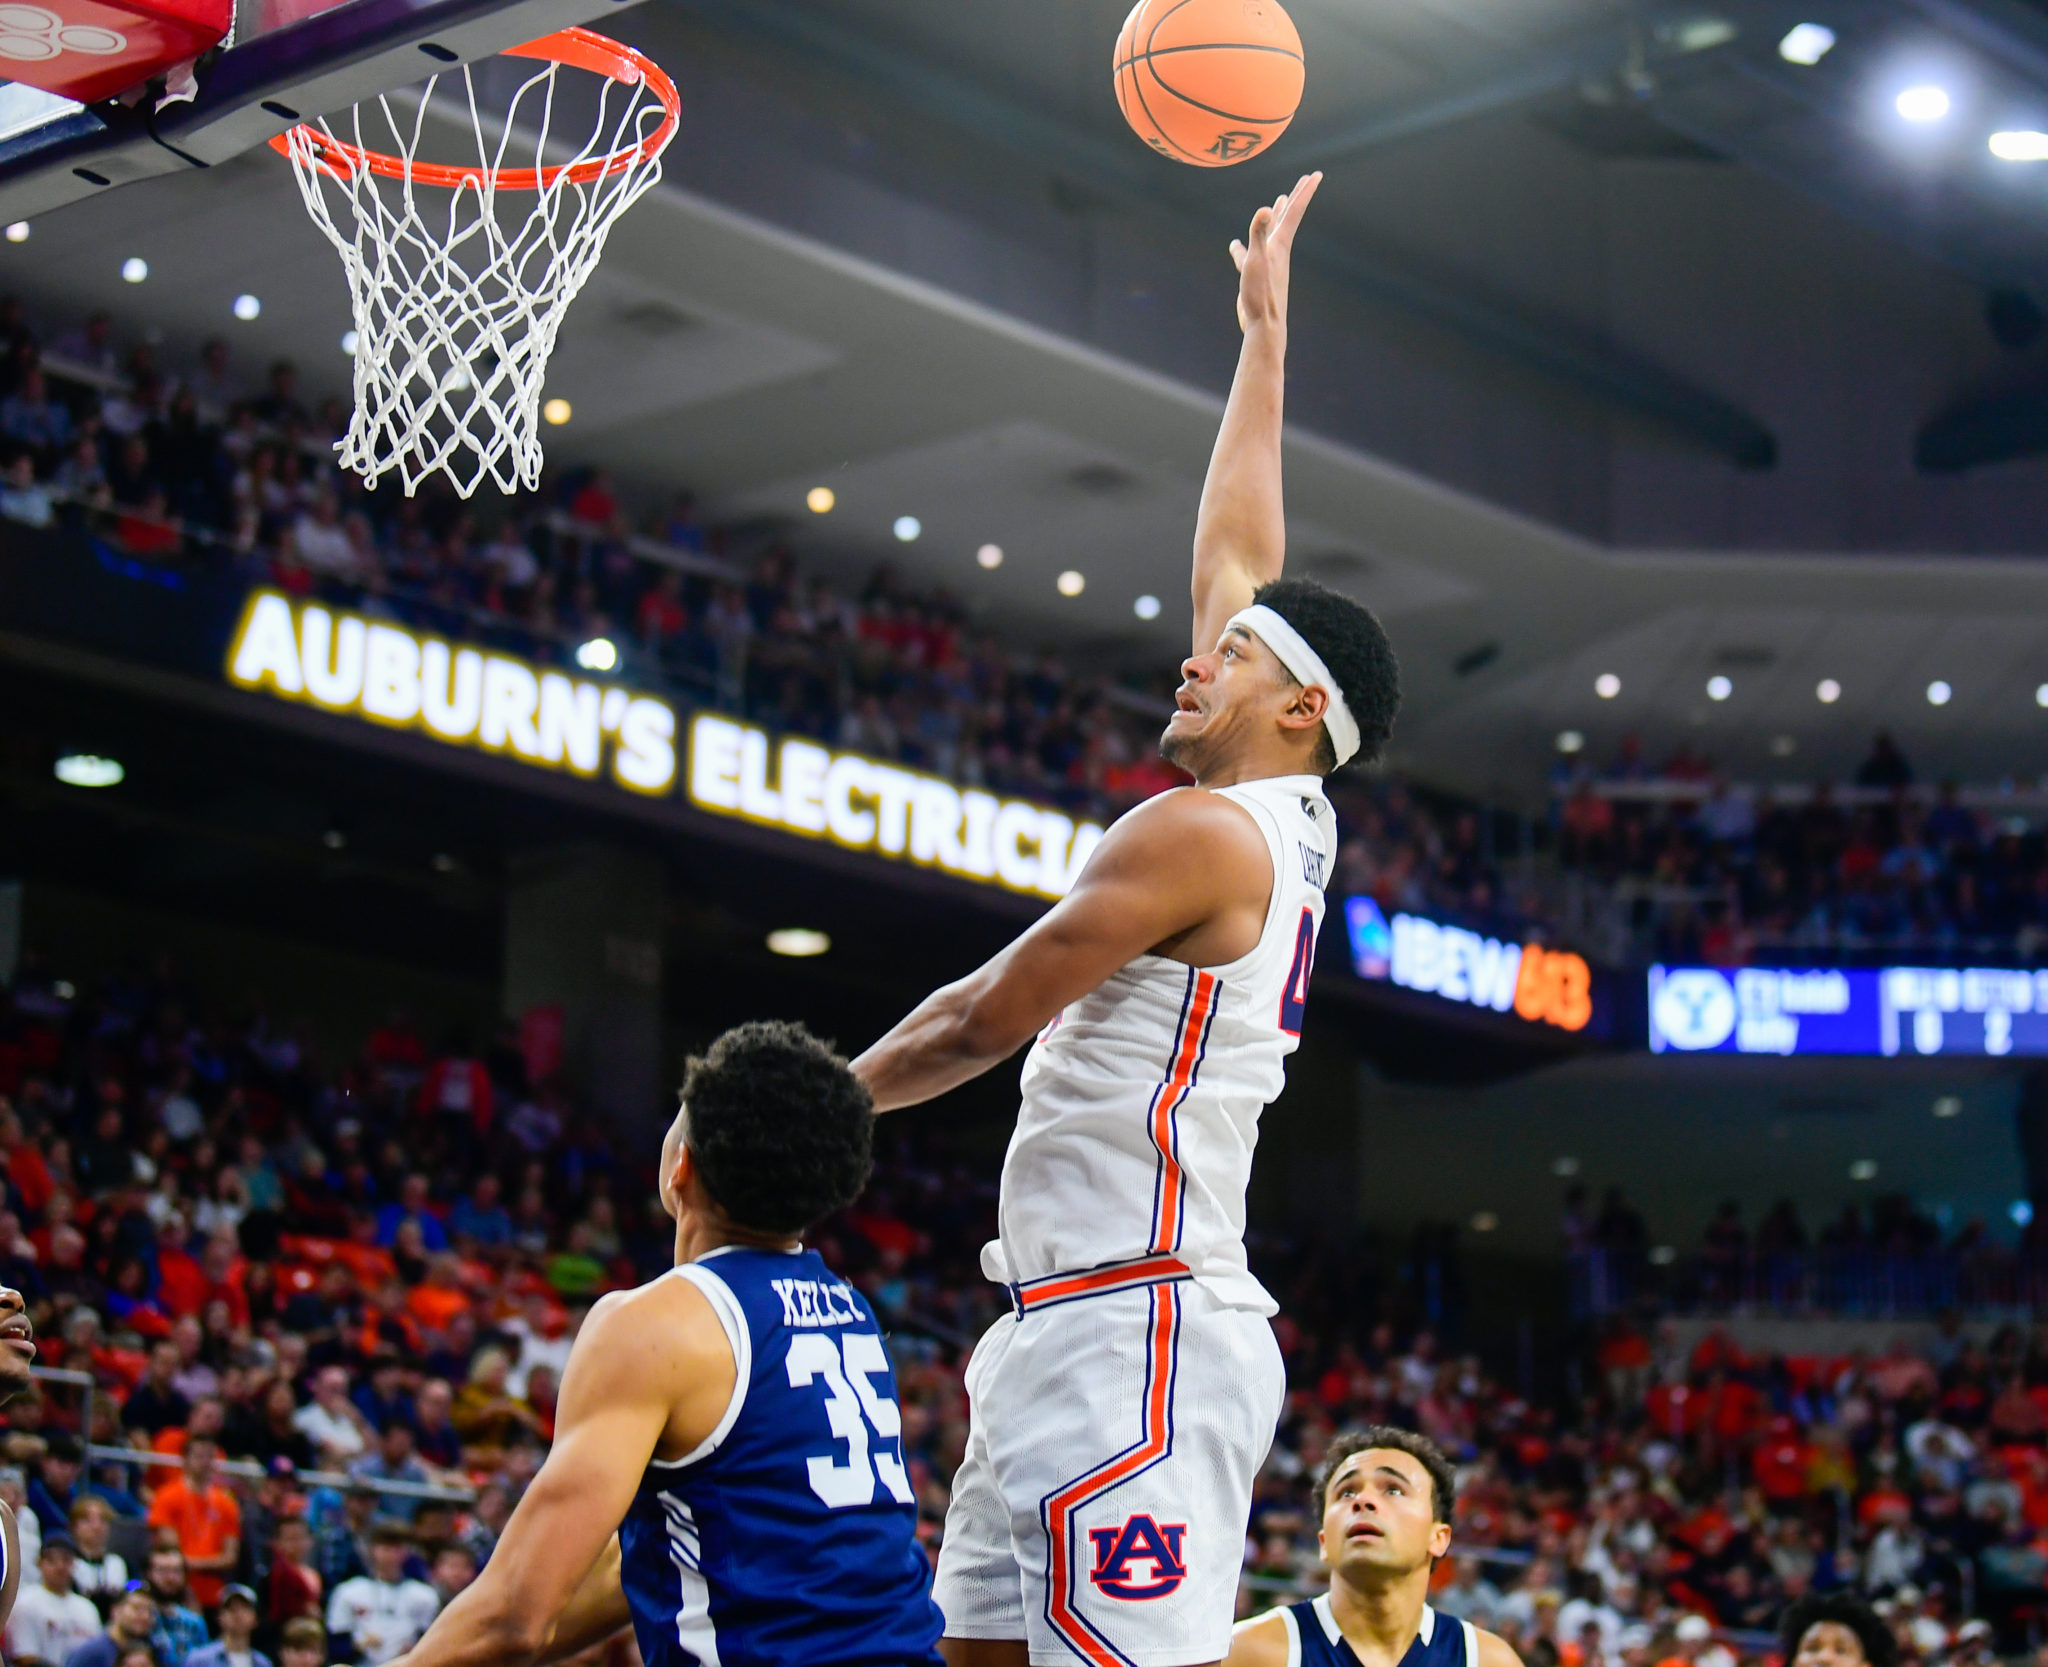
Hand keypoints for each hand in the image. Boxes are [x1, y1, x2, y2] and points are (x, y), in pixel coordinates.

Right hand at [1230, 171, 1321, 332]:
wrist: (1263, 325)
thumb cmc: (1261, 294)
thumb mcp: (1257, 260)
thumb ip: (1259, 234)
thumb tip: (1266, 208)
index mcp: (1280, 244)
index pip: (1295, 211)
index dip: (1304, 191)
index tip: (1317, 174)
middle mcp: (1278, 251)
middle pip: (1288, 218)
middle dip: (1296, 197)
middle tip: (1307, 179)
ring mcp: (1268, 263)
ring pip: (1271, 233)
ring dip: (1275, 217)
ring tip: (1277, 203)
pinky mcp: (1256, 276)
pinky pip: (1250, 255)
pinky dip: (1243, 247)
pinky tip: (1234, 246)